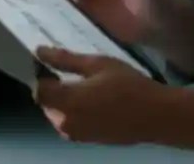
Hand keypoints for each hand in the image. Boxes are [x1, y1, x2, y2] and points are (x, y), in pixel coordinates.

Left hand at [33, 46, 164, 145]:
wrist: (155, 116)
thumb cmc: (128, 85)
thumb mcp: (97, 64)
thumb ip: (65, 59)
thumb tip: (39, 51)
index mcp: (66, 102)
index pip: (38, 89)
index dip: (41, 74)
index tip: (52, 63)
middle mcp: (65, 122)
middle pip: (46, 102)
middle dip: (52, 88)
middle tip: (72, 72)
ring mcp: (75, 135)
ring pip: (57, 114)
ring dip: (63, 100)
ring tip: (84, 85)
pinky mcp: (86, 141)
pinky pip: (70, 123)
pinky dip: (74, 111)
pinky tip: (93, 100)